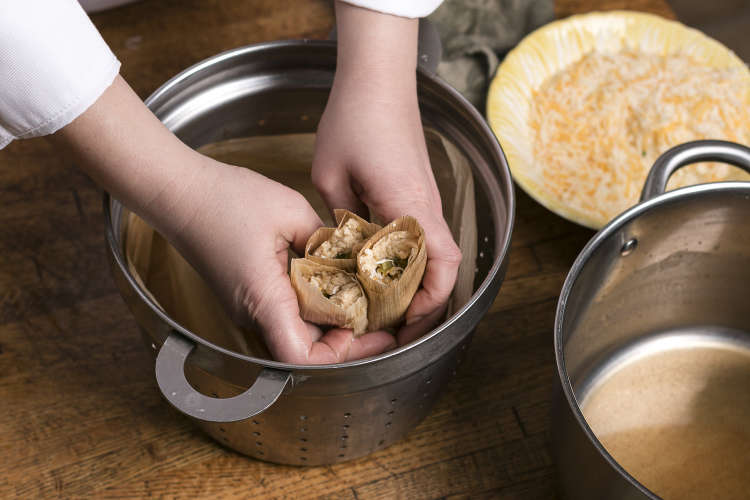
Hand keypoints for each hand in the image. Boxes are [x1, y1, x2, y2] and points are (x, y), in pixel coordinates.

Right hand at [57, 75, 395, 363]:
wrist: (178, 192)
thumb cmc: (225, 199)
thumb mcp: (291, 211)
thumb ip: (326, 241)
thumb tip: (352, 259)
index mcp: (264, 298)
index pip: (302, 357)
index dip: (341, 354)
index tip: (371, 332)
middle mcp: (253, 312)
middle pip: (306, 350)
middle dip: (348, 340)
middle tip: (383, 321)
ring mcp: (248, 306)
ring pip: (298, 332)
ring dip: (332, 323)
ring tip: (368, 303)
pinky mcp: (248, 294)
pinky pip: (287, 313)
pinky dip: (315, 307)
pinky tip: (338, 285)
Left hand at [312, 2, 461, 344]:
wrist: (378, 80)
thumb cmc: (355, 120)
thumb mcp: (329, 176)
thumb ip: (338, 220)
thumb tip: (340, 251)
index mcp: (410, 206)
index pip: (441, 266)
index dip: (430, 301)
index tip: (407, 322)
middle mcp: (428, 206)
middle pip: (444, 268)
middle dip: (424, 304)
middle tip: (395, 327)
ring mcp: (427, 200)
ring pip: (436, 256)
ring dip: (418, 284)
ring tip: (389, 306)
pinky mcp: (419, 193)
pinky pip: (424, 238)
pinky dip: (412, 262)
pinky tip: (385, 271)